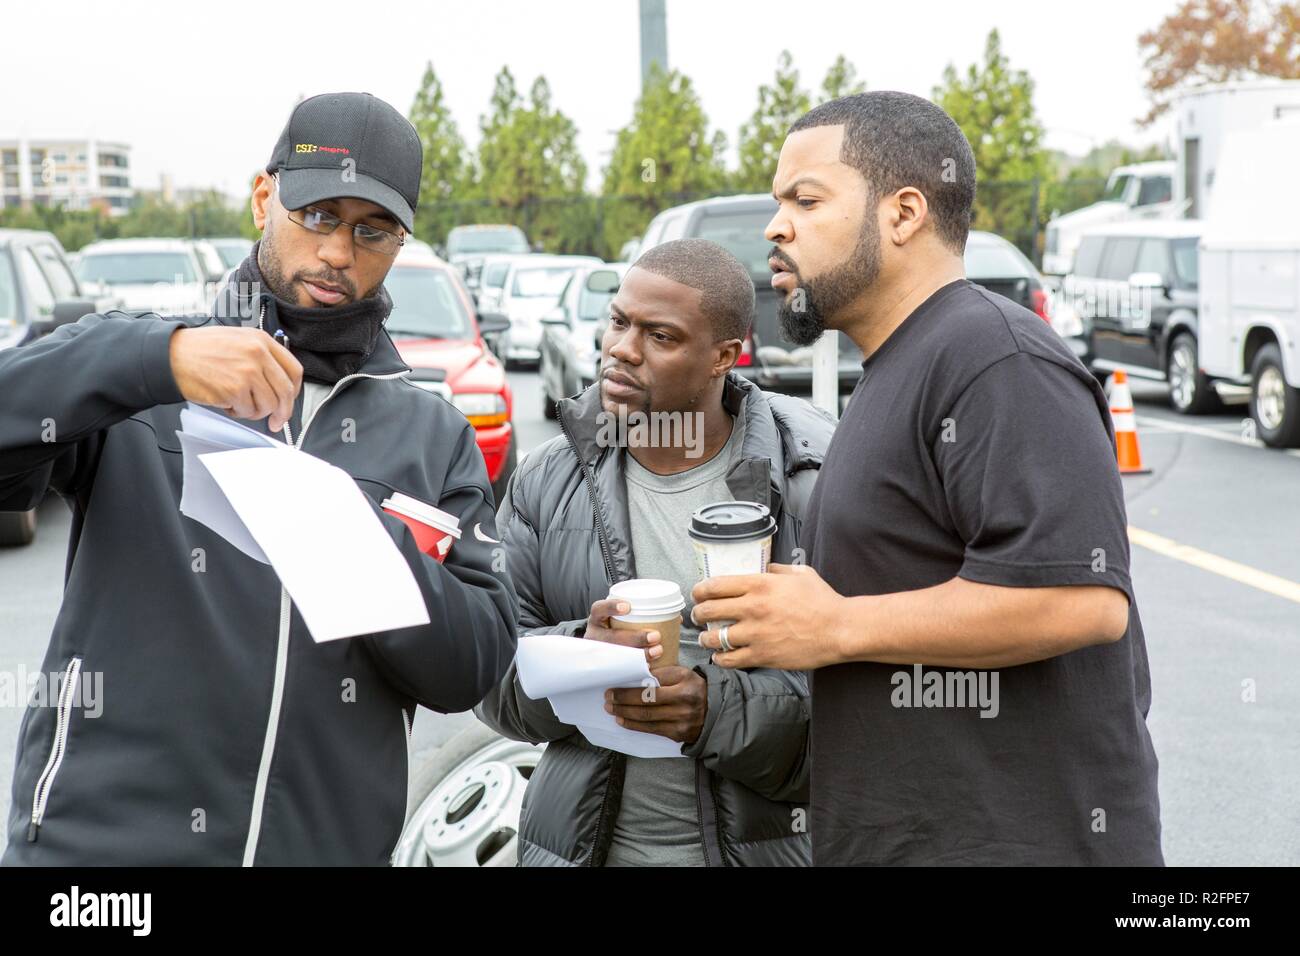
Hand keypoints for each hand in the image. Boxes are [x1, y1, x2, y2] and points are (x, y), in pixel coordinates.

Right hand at [169, 326, 302, 432]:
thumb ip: (262, 357)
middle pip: (286, 392)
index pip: (294, 370)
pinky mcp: (234, 389)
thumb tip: (280, 383)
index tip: (289, 401)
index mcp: (262, 340)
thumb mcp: (239, 340)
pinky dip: (237, 412)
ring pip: (268, 405)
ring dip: (255, 411)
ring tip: (238, 402)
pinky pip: (247, 411)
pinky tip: (225, 401)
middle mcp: (258, 354)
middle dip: (283, 412)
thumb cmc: (201, 350)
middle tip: (276, 421)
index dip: (295, 391)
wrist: (171, 355)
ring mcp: (247, 372)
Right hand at [583, 597, 662, 665]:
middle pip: (612, 637)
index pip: (599, 610)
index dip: (611, 607)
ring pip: (617, 656)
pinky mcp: (607, 668)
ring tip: (658, 650)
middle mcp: (595, 637)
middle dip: (635, 637)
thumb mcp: (618, 620)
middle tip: (656, 636)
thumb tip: (675, 616)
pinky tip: (649, 667)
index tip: (628, 607)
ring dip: (639, 654)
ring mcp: (599, 654)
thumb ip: (640, 615)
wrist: (599, 653)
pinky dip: (636, 669)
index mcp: (597, 620)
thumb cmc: (615, 630)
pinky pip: (620, 671)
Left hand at [605, 666, 706, 743]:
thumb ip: (662, 673)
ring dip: (624, 713)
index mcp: (685, 681)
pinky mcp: (677, 733)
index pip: (653, 680)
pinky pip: (651, 729)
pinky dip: (634, 725)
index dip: (632, 683)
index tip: (615, 683)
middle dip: (623, 699)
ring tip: (611, 708)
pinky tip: (623, 720)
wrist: (714, 713)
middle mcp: (684, 700)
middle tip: (608, 697)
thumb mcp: (683, 674)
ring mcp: (681, 719)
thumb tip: (634, 675)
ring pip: (646, 716)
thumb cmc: (693, 689)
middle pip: (647, 700)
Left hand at [692, 563, 848, 670]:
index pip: (715, 585)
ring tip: (706, 638)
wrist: (840, 630)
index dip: (699, 590)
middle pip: (708, 610)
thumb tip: (764, 566)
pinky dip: (720, 659)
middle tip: (698, 615)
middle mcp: (753, 608)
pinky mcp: (762, 656)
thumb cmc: (823, 601)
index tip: (697, 593)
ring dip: (705, 638)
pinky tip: (720, 656)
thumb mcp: (800, 573)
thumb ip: (777, 569)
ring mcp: (756, 634)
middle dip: (698, 613)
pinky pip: (729, 659)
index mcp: (760, 584)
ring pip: (713, 638)